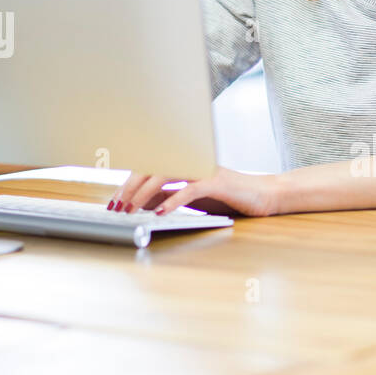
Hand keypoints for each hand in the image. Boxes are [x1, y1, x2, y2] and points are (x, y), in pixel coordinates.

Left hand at [106, 166, 279, 217]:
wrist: (262, 196)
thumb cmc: (227, 197)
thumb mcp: (191, 198)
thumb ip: (169, 196)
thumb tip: (142, 202)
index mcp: (182, 163)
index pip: (147, 169)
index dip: (127, 184)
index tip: (113, 202)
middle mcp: (190, 161)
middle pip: (150, 168)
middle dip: (129, 188)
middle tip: (116, 207)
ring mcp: (202, 169)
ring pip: (164, 175)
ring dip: (143, 193)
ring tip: (131, 209)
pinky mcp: (217, 182)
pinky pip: (189, 189)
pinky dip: (173, 201)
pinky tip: (161, 213)